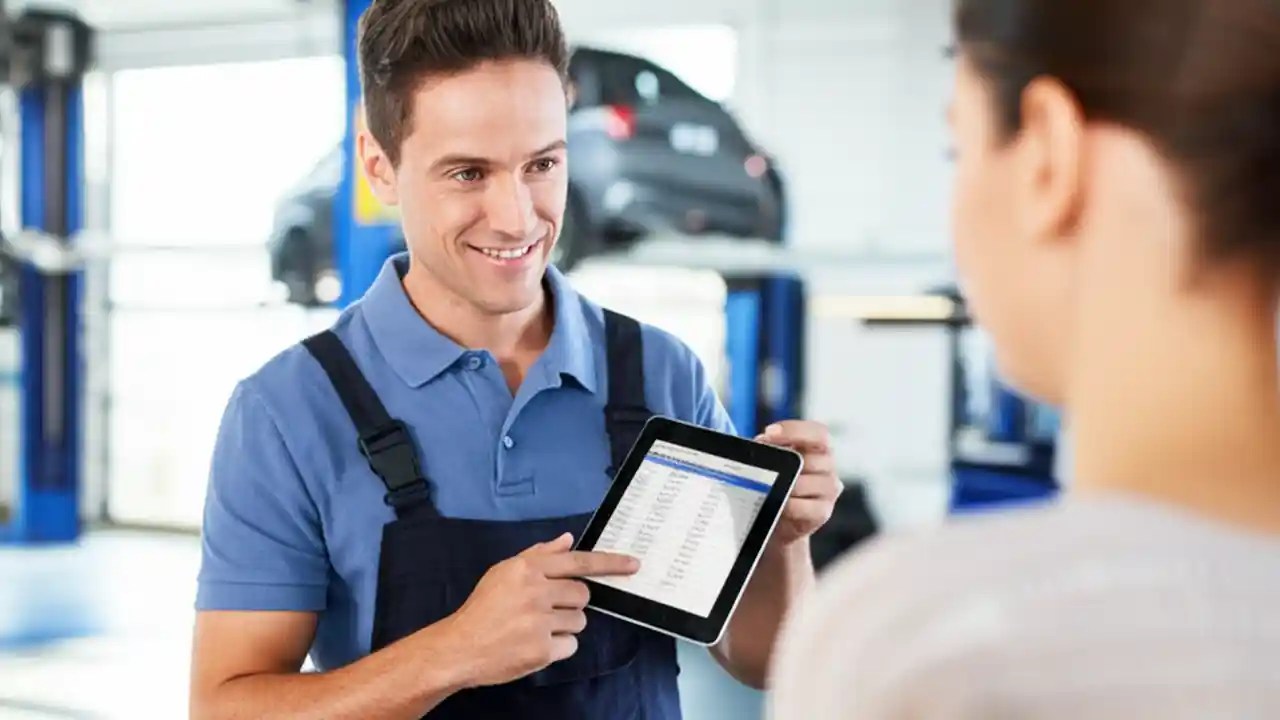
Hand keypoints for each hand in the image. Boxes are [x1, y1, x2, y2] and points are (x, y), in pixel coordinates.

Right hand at [445, 533, 639, 688]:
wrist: (460, 647)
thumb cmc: (482, 608)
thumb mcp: (504, 572)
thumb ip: (538, 555)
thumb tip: (567, 540)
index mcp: (527, 570)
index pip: (578, 562)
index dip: (609, 563)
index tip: (632, 564)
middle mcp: (536, 593)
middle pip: (582, 594)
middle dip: (570, 602)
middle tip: (546, 609)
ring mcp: (540, 623)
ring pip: (579, 620)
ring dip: (564, 625)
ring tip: (536, 628)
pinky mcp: (542, 650)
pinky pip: (571, 645)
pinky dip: (558, 647)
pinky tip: (536, 644)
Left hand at [755, 420, 841, 546]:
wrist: (780, 521)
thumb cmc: (777, 484)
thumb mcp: (775, 462)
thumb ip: (771, 450)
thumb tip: (760, 444)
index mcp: (818, 448)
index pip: (817, 433)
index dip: (794, 430)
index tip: (769, 433)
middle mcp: (828, 466)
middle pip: (813, 459)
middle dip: (784, 463)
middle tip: (761, 468)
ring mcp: (829, 490)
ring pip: (808, 483)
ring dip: (785, 485)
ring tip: (768, 489)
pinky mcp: (823, 512)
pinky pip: (806, 507)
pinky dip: (789, 506)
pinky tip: (778, 505)